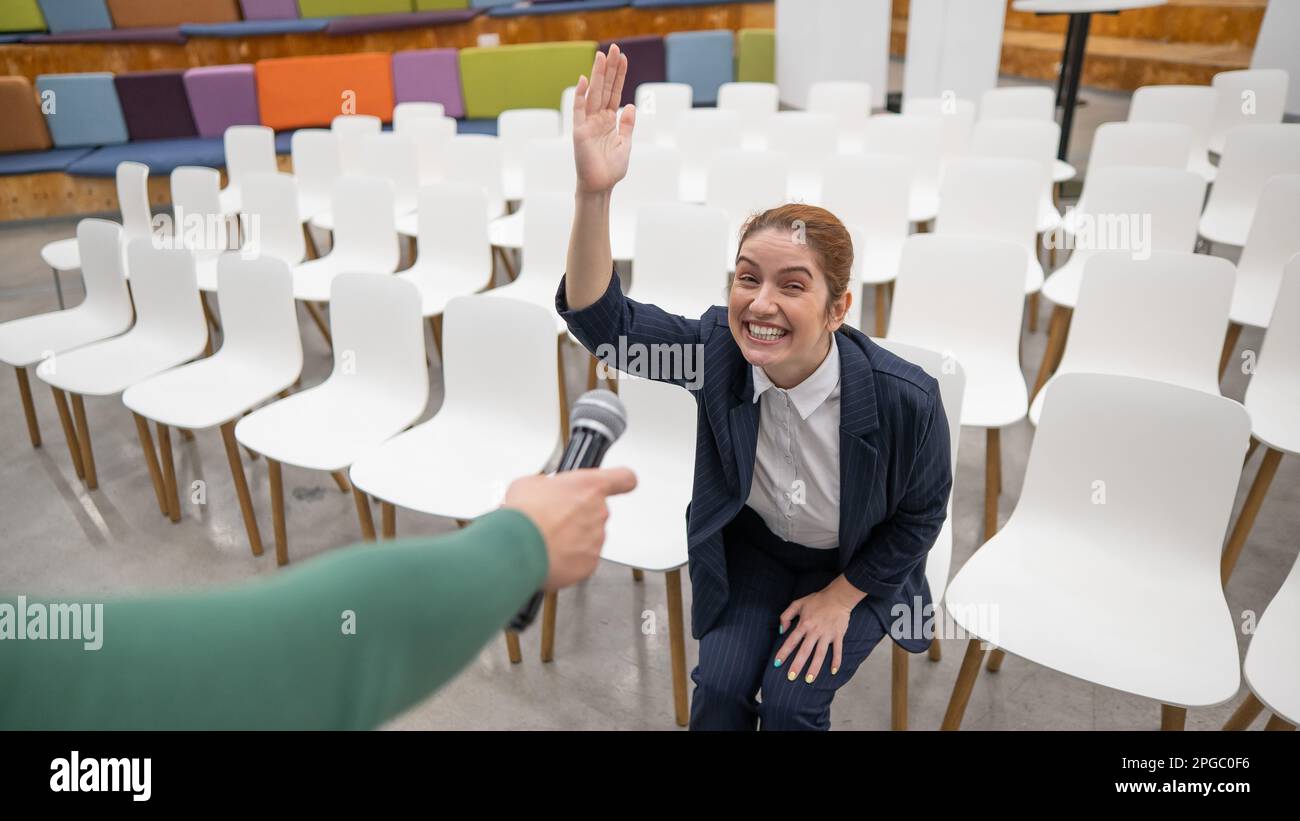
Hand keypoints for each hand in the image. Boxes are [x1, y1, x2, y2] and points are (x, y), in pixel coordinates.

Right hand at [501, 467, 636, 590]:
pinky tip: (549, 555)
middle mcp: (599, 512)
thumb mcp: (530, 484)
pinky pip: (582, 560)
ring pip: (588, 538)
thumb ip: (548, 486)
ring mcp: (597, 539)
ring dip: (571, 539)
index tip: (619, 483)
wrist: (518, 547)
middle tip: (554, 520)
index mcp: (590, 486)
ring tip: (546, 540)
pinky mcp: (590, 564)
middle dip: (578, 517)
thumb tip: (542, 492)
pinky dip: (568, 560)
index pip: (623, 479)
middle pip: (596, 512)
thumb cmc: (525, 514)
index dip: (621, 481)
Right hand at [572, 44, 634, 193]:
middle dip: (610, 69)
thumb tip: (631, 106)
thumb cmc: (612, 169)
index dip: (619, 75)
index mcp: (609, 120)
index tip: (623, 58)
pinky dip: (581, 95)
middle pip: (605, 88)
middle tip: (615, 48)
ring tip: (603, 56)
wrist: (600, 186)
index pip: (615, 92)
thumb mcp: (625, 143)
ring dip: (598, 75)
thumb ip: (627, 125)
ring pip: (594, 94)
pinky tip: (585, 80)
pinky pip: (579, 110)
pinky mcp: (579, 131)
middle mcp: (598, 118)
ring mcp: (587, 123)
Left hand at [774, 576, 865, 683]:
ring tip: (809, 680)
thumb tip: (781, 631)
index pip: (791, 641)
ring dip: (815, 667)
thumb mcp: (797, 603)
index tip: (777, 663)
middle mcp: (815, 631)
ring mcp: (827, 634)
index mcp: (804, 624)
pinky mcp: (838, 636)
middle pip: (804, 651)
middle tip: (791, 677)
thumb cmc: (817, 600)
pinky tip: (833, 672)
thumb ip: (786, 616)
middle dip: (797, 665)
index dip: (783, 652)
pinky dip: (836, 661)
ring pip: (820, 654)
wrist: (838, 596)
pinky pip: (837, 650)